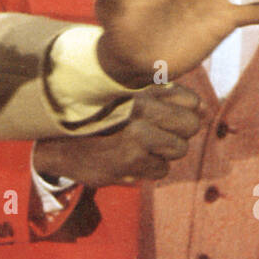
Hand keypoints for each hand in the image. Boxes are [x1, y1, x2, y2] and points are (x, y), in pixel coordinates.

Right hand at [33, 83, 202, 187]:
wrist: (56, 144)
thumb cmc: (95, 117)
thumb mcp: (126, 96)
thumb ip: (165, 96)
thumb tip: (203, 109)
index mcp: (141, 89)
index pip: (191, 101)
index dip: (185, 111)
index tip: (169, 115)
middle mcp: (140, 110)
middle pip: (190, 126)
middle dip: (179, 133)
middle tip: (157, 133)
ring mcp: (135, 137)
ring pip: (178, 150)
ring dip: (163, 152)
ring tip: (139, 145)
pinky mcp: (129, 162)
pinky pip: (161, 169)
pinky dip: (149, 167)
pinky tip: (129, 159)